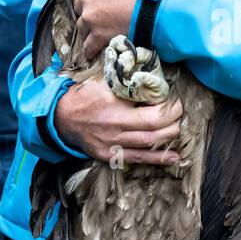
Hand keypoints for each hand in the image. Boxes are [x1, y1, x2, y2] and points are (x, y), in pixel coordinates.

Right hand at [53, 79, 183, 165]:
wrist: (61, 118)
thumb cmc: (85, 97)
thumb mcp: (104, 82)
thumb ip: (127, 82)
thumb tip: (152, 80)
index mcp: (113, 103)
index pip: (149, 103)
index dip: (167, 102)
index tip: (172, 98)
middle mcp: (114, 124)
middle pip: (154, 124)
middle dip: (173, 117)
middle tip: (179, 111)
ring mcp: (112, 142)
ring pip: (149, 141)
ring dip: (169, 135)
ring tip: (178, 128)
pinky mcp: (109, 155)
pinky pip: (138, 158)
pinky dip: (158, 159)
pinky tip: (174, 157)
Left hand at [72, 0, 149, 59]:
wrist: (157, 3)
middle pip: (79, 6)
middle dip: (87, 10)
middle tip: (99, 14)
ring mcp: (90, 17)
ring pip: (82, 26)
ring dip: (89, 29)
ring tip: (99, 31)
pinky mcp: (98, 35)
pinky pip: (89, 45)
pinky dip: (90, 49)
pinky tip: (92, 52)